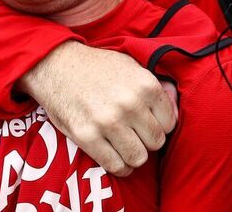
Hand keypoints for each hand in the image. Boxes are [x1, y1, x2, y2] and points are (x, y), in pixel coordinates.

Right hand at [18, 41, 177, 175]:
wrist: (57, 65)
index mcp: (145, 85)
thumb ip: (155, 86)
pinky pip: (115, 165)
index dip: (160, 125)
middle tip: (137, 136)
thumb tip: (175, 104)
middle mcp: (130, 105)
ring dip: (134, 156)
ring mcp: (108, 122)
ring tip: (127, 148)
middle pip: (156, 142)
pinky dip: (119, 167)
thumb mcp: (132, 66)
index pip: (170, 123)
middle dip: (148, 141)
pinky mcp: (87, 137)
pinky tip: (117, 158)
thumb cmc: (97, 67)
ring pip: (139, 158)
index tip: (149, 124)